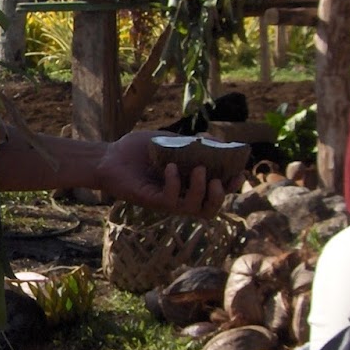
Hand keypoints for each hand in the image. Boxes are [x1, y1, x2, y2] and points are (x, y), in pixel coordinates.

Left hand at [95, 129, 223, 217]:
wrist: (110, 156)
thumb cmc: (140, 149)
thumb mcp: (171, 140)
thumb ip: (194, 142)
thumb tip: (218, 140)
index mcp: (190, 182)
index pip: (217, 191)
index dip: (232, 186)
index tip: (239, 173)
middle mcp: (181, 195)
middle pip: (210, 209)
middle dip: (220, 196)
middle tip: (220, 180)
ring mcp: (167, 201)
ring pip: (194, 209)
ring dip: (201, 191)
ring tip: (200, 171)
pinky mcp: (152, 202)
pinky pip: (171, 201)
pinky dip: (175, 184)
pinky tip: (171, 168)